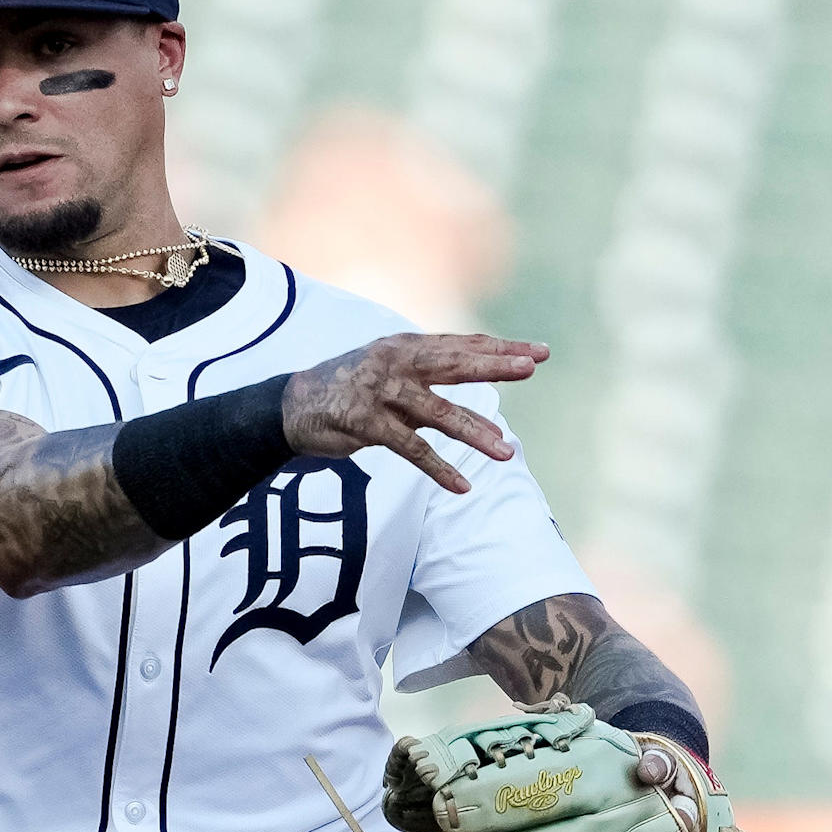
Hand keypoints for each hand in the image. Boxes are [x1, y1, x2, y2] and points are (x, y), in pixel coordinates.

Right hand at [280, 332, 547, 496]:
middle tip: (531, 368)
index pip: (462, 344)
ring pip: (438, 413)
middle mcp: (396, 363)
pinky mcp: (366, 425)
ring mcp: (381, 393)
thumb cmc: (348, 388)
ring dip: (475, 433)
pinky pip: (411, 450)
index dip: (500, 348)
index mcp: (406, 346)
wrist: (293, 406)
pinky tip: (463, 486)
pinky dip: (438, 470)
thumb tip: (476, 373)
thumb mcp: (391, 372)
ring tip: (506, 453)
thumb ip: (429, 376)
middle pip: (454, 363)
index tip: (538, 353)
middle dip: (495, 366)